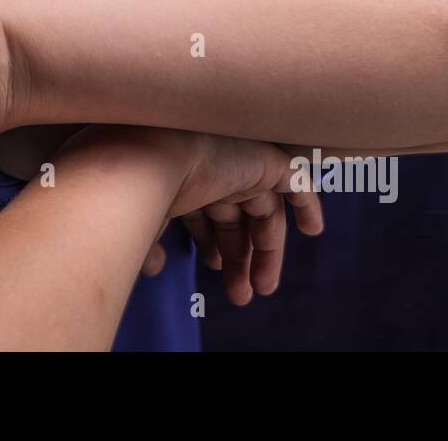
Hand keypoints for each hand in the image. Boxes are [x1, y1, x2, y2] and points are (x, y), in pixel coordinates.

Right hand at [80, 127, 323, 303]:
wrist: (149, 155)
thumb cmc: (134, 188)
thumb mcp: (140, 224)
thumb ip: (150, 244)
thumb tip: (155, 266)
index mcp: (182, 180)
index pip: (203, 213)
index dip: (209, 242)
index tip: (210, 266)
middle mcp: (211, 170)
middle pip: (234, 217)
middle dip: (235, 256)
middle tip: (239, 293)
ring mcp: (238, 164)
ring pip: (263, 211)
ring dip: (265, 251)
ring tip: (261, 289)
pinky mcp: (264, 161)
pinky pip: (296, 182)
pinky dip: (307, 203)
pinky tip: (313, 231)